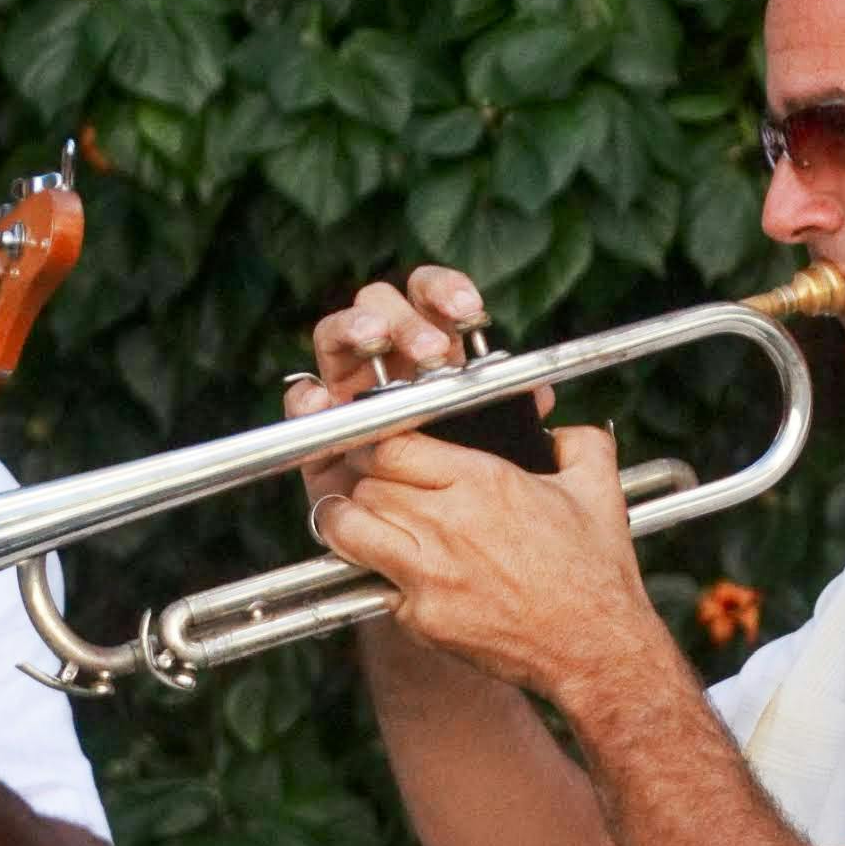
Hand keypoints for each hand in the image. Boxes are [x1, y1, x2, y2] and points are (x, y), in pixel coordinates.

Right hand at [297, 267, 505, 530]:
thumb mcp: (507, 454)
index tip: (470, 311)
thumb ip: (515, 418)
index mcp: (436, 353)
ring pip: (336, 338)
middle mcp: (388, 363)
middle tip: (431, 349)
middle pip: (380, 306)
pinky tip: (324, 397)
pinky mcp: (318, 431)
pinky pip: (304, 401)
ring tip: (375, 339)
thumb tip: (541, 398)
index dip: (446, 293)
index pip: (434, 301)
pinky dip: (309, 395)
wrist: (449, 552)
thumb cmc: (479, 492)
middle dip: (404, 318)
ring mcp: (349, 391)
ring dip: (354, 330)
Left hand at [300, 398, 654, 698]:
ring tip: (361, 524)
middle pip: (363, 483)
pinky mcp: (422, 618)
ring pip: (346, 528)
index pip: (389, 443)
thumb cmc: (597, 573)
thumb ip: (577, 442)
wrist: (595, 649)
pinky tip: (398, 574)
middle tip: (376, 488)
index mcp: (482, 480)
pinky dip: (379, 577)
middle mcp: (447, 522)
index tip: (382, 450)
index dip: (376, 443)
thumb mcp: (599, 490)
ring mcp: (428, 573)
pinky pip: (374, 584)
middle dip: (364, 481)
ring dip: (348, 523)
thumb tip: (557, 431)